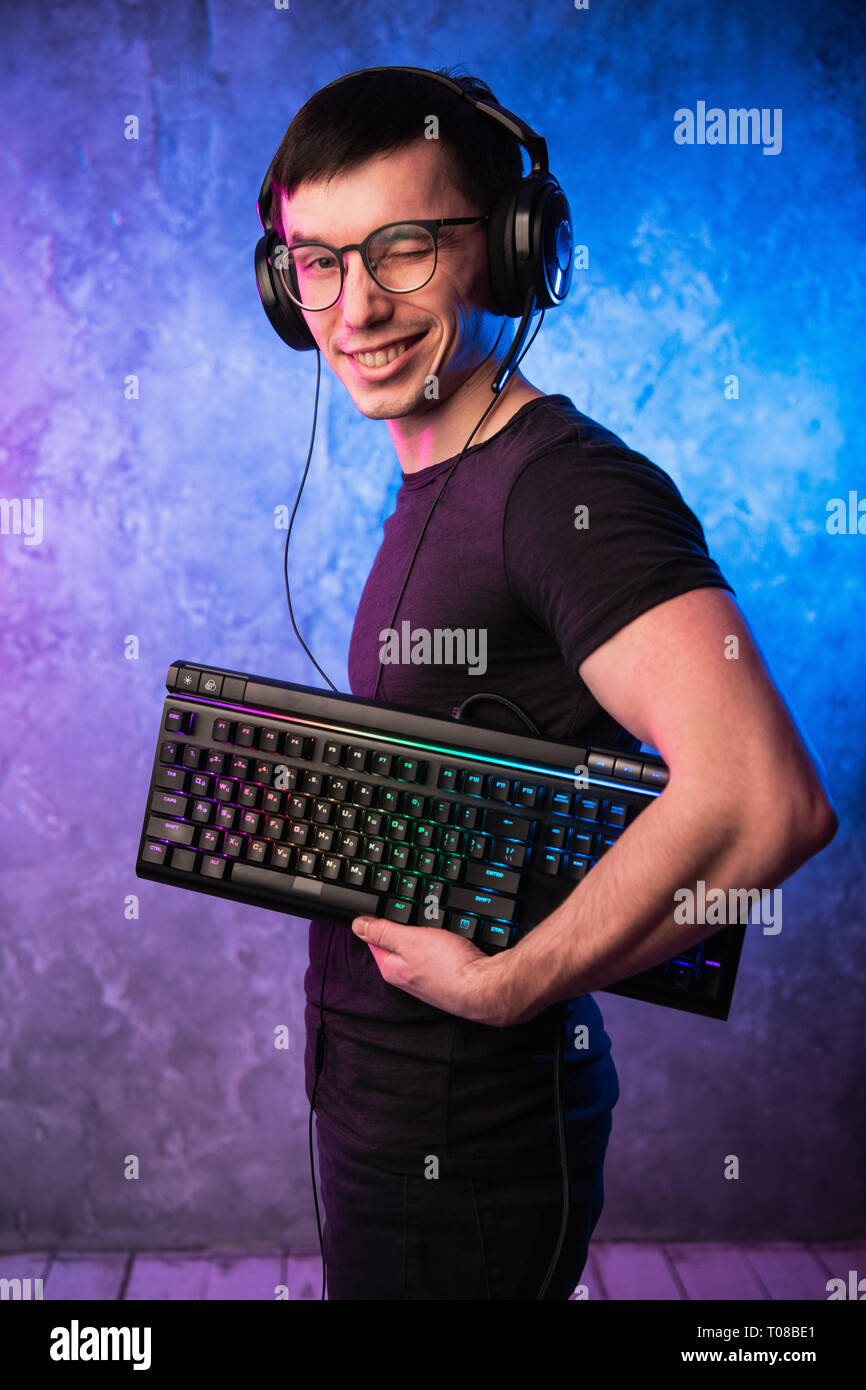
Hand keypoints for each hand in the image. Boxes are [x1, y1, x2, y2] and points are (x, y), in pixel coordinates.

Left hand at [351, 915, 512, 1025]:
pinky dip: (444, 940)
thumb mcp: (410, 941)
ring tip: (441, 925)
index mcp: (391, 967)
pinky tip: (453, 937)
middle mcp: (407, 976)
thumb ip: (383, 932)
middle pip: (399, 940)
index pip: (375, 936)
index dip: (380, 917)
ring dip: (428, 931)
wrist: (486, 988)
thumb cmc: (449, 968)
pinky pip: (440, 951)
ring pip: (422, 944)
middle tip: (422, 913)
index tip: (390, 904)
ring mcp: (428, 977)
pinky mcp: (447, 976)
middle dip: (409, 923)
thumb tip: (356, 925)